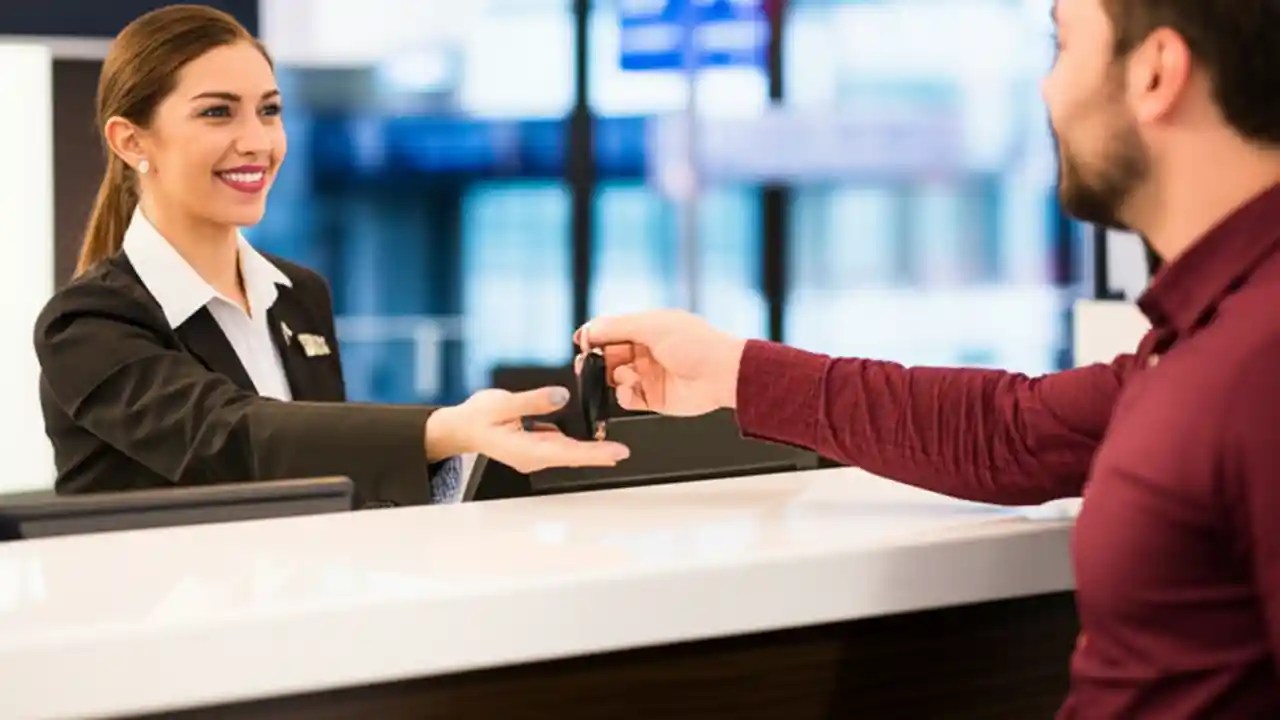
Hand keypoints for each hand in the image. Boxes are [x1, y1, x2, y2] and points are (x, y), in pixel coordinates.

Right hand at [425, 387, 629, 472]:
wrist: (460, 428)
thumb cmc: (477, 418)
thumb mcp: (501, 404)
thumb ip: (533, 401)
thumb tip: (560, 396)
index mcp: (525, 450)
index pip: (566, 453)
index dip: (593, 453)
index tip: (615, 453)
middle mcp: (533, 456)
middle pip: (571, 455)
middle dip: (598, 453)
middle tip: (622, 452)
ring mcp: (534, 452)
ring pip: (567, 450)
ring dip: (588, 447)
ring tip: (611, 445)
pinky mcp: (535, 445)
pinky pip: (560, 443)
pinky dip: (574, 439)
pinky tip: (587, 433)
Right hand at [575, 310, 745, 416]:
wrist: (723, 374)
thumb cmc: (695, 344)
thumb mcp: (652, 326)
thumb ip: (616, 327)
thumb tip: (587, 329)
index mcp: (647, 329)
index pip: (611, 331)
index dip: (594, 336)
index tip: (581, 342)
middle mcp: (646, 352)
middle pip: (609, 356)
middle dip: (596, 360)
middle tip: (587, 364)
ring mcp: (649, 375)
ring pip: (615, 378)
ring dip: (613, 377)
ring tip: (626, 376)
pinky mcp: (654, 399)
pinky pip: (628, 399)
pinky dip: (623, 395)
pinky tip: (629, 390)